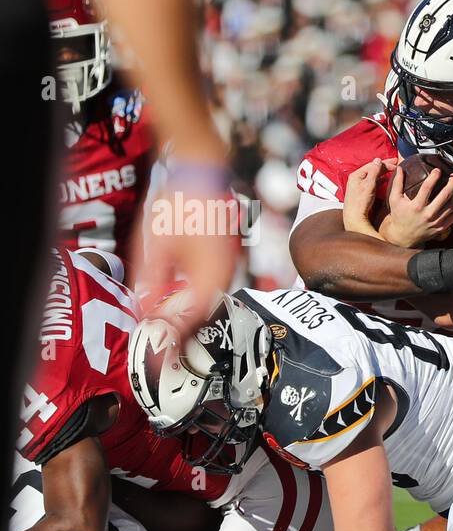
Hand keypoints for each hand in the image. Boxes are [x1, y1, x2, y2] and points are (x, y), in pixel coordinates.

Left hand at [135, 157, 239, 334]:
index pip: (193, 320)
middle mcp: (226, 274)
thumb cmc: (178, 206)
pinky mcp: (226, 255)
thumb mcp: (155, 246)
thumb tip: (144, 311)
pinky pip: (213, 285)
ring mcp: (229, 263)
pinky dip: (197, 297)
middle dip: (185, 332)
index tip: (163, 359)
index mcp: (211, 276)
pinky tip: (182, 300)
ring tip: (172, 328)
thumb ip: (150, 282)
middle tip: (166, 349)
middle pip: (205, 314)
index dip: (176, 341)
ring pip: (210, 300)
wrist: (201, 171)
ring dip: (191, 316)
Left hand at [343, 158, 393, 237]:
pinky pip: (372, 182)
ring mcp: (359, 185)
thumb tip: (378, 160)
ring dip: (382, 172)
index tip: (395, 163)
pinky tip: (385, 180)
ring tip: (392, 170)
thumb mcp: (369, 185)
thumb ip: (374, 172)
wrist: (355, 217)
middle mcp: (356, 179)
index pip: (372, 165)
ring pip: (373, 175)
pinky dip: (380, 180)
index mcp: (356, 175)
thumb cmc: (360, 203)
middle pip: (372, 169)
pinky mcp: (362, 192)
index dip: (384, 163)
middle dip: (384, 166)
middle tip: (395, 164)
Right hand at [378, 161, 452, 247]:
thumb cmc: (399, 216)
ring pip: (452, 206)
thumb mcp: (394, 199)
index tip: (438, 170)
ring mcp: (436, 222)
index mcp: (416, 206)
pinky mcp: (441, 228)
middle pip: (445, 195)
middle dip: (452, 183)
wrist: (403, 237)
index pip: (427, 187)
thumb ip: (397, 183)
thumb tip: (400, 168)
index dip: (434, 176)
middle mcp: (428, 214)